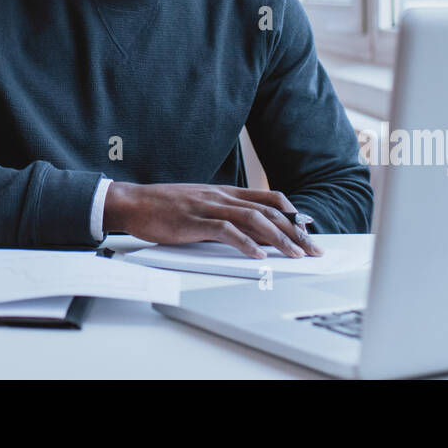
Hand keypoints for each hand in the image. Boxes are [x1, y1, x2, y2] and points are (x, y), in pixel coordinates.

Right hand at [103, 182, 322, 259]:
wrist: (135, 202)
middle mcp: (221, 197)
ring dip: (278, 238)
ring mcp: (209, 208)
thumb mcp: (201, 204)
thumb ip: (223, 213)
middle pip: (267, 211)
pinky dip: (245, 243)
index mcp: (224, 192)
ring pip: (253, 220)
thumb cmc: (165, 206)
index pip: (268, 198)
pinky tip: (258, 255)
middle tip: (312, 248)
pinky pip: (226, 231)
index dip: (292, 211)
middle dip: (294, 230)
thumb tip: (248, 232)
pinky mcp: (194, 221)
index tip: (308, 227)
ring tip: (294, 254)